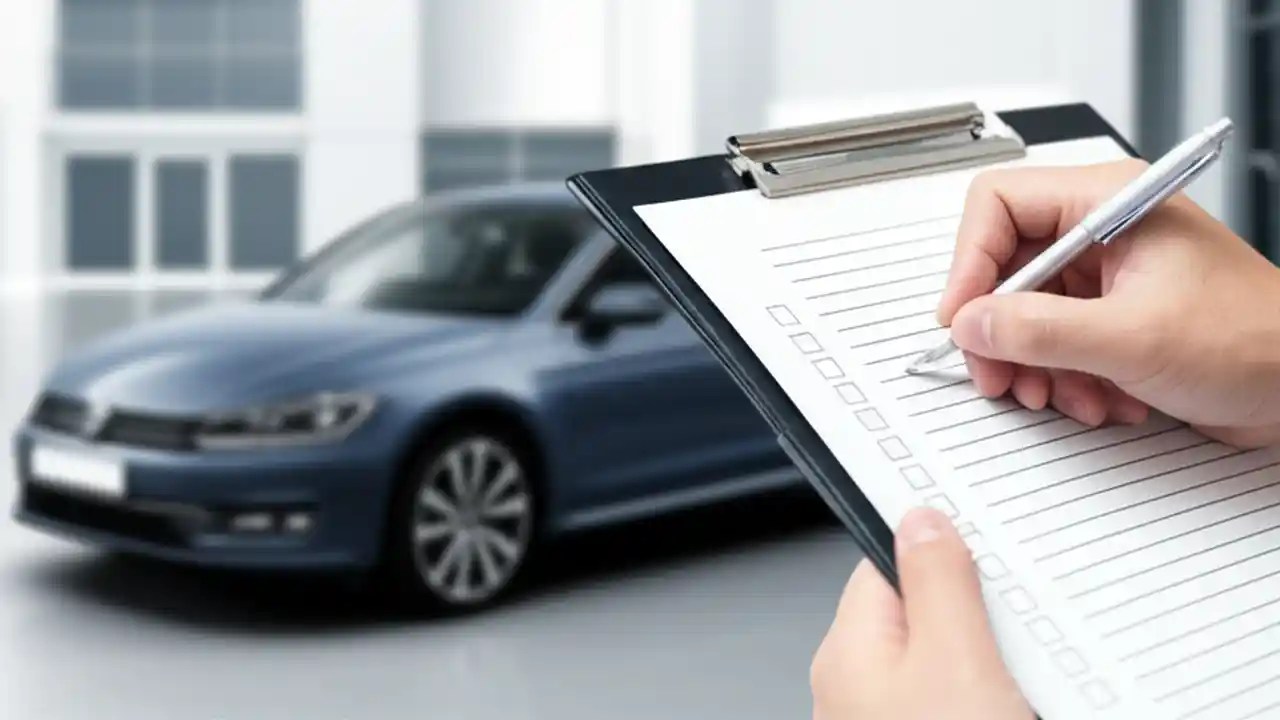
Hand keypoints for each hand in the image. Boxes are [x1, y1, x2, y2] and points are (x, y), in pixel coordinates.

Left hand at [811, 508, 1032, 719]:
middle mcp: (855, 685)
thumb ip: (937, 585)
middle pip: (917, 613)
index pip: (886, 562)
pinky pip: (951, 695)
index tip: (984, 534)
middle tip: (1025, 612)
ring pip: (940, 659)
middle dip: (971, 605)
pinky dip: (986, 689)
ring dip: (986, 652)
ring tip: (1034, 660)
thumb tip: (921, 522)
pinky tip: (1023, 697)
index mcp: (848, 650)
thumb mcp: (955, 662)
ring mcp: (884, 714)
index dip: (938, 545)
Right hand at [939, 160, 1279, 446]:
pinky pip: (1053, 340)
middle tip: (996, 372)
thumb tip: (972, 325)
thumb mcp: (1133, 338)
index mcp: (1110, 200)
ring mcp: (1107, 274)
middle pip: (1005, 266)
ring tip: (1055, 393)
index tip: (962, 317)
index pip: (1000, 205)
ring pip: (1024, 310)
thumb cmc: (1256, 340)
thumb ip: (1039, 331)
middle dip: (999, 329)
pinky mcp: (1112, 315)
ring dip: (1032, 362)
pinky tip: (1095, 397)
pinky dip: (1062, 376)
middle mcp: (1103, 230)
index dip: (970, 262)